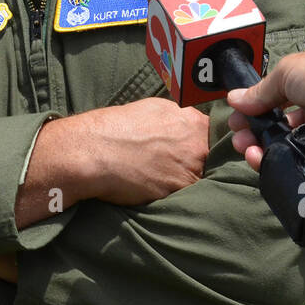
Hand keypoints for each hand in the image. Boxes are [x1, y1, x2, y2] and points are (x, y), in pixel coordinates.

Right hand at [35, 98, 209, 207]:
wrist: (92, 150)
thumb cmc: (116, 127)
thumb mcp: (153, 108)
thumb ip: (177, 118)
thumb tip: (187, 125)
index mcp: (193, 121)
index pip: (211, 136)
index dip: (197, 144)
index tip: (183, 150)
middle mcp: (197, 145)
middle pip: (207, 159)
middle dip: (192, 162)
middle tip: (166, 164)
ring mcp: (189, 169)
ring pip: (196, 179)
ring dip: (182, 180)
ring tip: (156, 176)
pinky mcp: (177, 192)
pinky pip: (182, 195)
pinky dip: (170, 194)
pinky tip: (151, 186)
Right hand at [226, 49, 304, 171]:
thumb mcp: (287, 72)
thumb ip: (261, 90)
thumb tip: (235, 99)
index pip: (273, 98)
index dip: (253, 107)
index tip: (236, 117)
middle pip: (275, 124)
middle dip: (252, 130)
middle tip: (239, 136)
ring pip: (282, 144)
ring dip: (259, 147)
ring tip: (247, 149)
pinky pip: (294, 160)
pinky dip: (275, 160)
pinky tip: (262, 157)